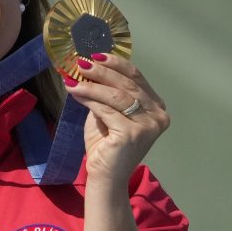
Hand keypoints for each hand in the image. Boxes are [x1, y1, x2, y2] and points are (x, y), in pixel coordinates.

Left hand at [62, 53, 169, 187]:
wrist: (105, 176)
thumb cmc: (106, 145)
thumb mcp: (108, 112)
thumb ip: (106, 93)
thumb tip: (88, 67)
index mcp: (156, 107)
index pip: (136, 78)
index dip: (116, 64)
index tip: (95, 54)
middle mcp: (158, 115)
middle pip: (128, 84)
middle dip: (102, 71)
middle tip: (81, 63)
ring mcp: (148, 126)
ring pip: (117, 96)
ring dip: (92, 85)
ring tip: (73, 77)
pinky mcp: (133, 134)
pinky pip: (107, 110)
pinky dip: (90, 99)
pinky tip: (76, 93)